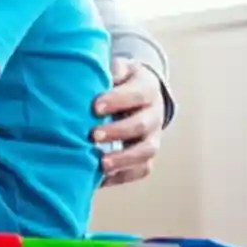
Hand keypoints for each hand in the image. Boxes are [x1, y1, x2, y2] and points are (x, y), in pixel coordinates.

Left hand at [93, 58, 164, 185]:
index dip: (118, 101)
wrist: (135, 91)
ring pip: (146, 151)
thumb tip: (93, 72)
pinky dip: (122, 176)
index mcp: (147, 87)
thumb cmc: (117, 79)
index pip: (137, 94)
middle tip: (92, 135)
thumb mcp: (116, 67)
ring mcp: (153, 136)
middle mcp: (154, 113)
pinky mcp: (146, 155)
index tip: (95, 107)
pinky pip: (141, 169)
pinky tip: (100, 178)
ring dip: (123, 159)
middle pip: (142, 125)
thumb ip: (108, 69)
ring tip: (100, 164)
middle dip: (117, 131)